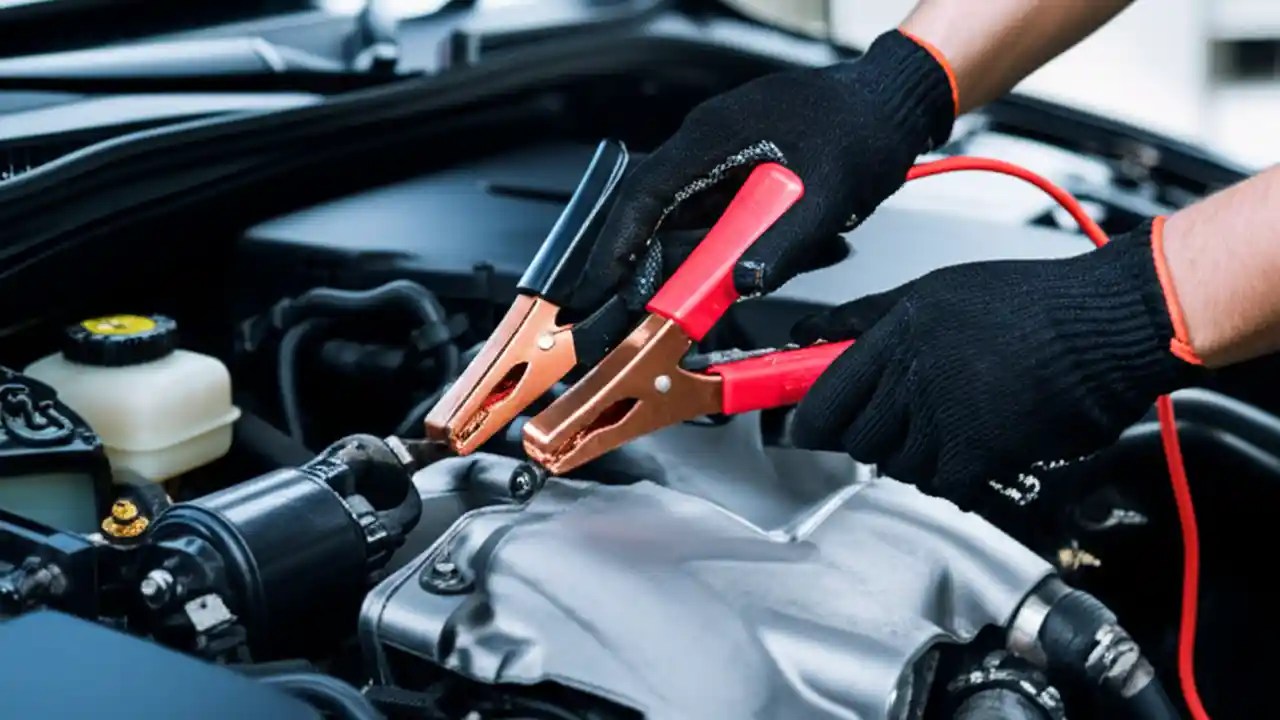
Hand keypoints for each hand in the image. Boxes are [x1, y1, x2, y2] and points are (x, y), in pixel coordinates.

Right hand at [565, 29, 956, 311]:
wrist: (892, 104)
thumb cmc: (865, 130)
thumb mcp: (830, 196)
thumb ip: (785, 244)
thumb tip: (744, 283)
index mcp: (716, 135)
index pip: (645, 191)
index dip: (619, 240)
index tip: (607, 280)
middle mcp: (710, 142)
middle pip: (658, 209)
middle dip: (652, 260)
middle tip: (651, 304)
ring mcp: (723, 155)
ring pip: (687, 216)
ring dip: (693, 257)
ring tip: (702, 294)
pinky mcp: (740, 170)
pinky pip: (715, 214)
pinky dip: (720, 246)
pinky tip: (742, 266)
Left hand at [789, 221, 1201, 507]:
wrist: (1105, 324)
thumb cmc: (1030, 304)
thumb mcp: (936, 291)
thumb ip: (865, 318)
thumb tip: (806, 336)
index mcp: (896, 330)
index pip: (824, 397)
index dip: (811, 423)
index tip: (809, 430)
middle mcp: (914, 373)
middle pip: (859, 439)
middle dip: (873, 439)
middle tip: (903, 424)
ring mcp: (946, 415)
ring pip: (900, 466)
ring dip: (919, 459)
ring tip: (952, 429)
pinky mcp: (982, 451)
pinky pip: (945, 485)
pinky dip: (957, 478)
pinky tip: (979, 452)